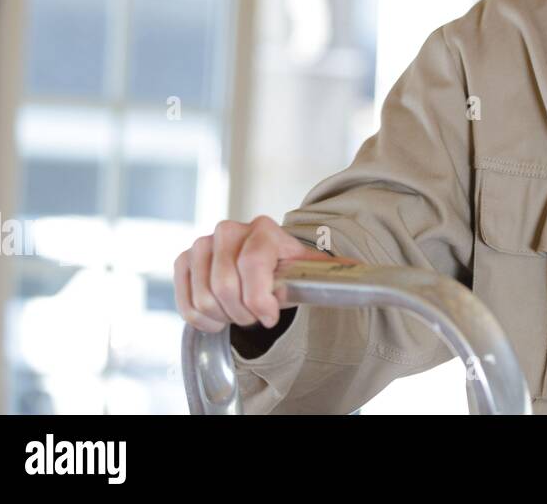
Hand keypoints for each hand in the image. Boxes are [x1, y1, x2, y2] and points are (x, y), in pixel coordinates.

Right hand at [174, 215, 357, 332]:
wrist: (265, 264)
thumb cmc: (288, 271)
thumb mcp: (311, 271)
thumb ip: (336, 271)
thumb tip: (362, 271)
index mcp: (266, 230)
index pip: (252, 266)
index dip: (258, 300)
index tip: (270, 317)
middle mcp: (231, 230)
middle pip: (223, 286)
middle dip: (242, 313)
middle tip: (255, 316)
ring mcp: (204, 243)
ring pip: (203, 296)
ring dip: (222, 316)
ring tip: (239, 313)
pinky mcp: (186, 259)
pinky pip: (184, 299)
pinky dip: (200, 317)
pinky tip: (217, 316)